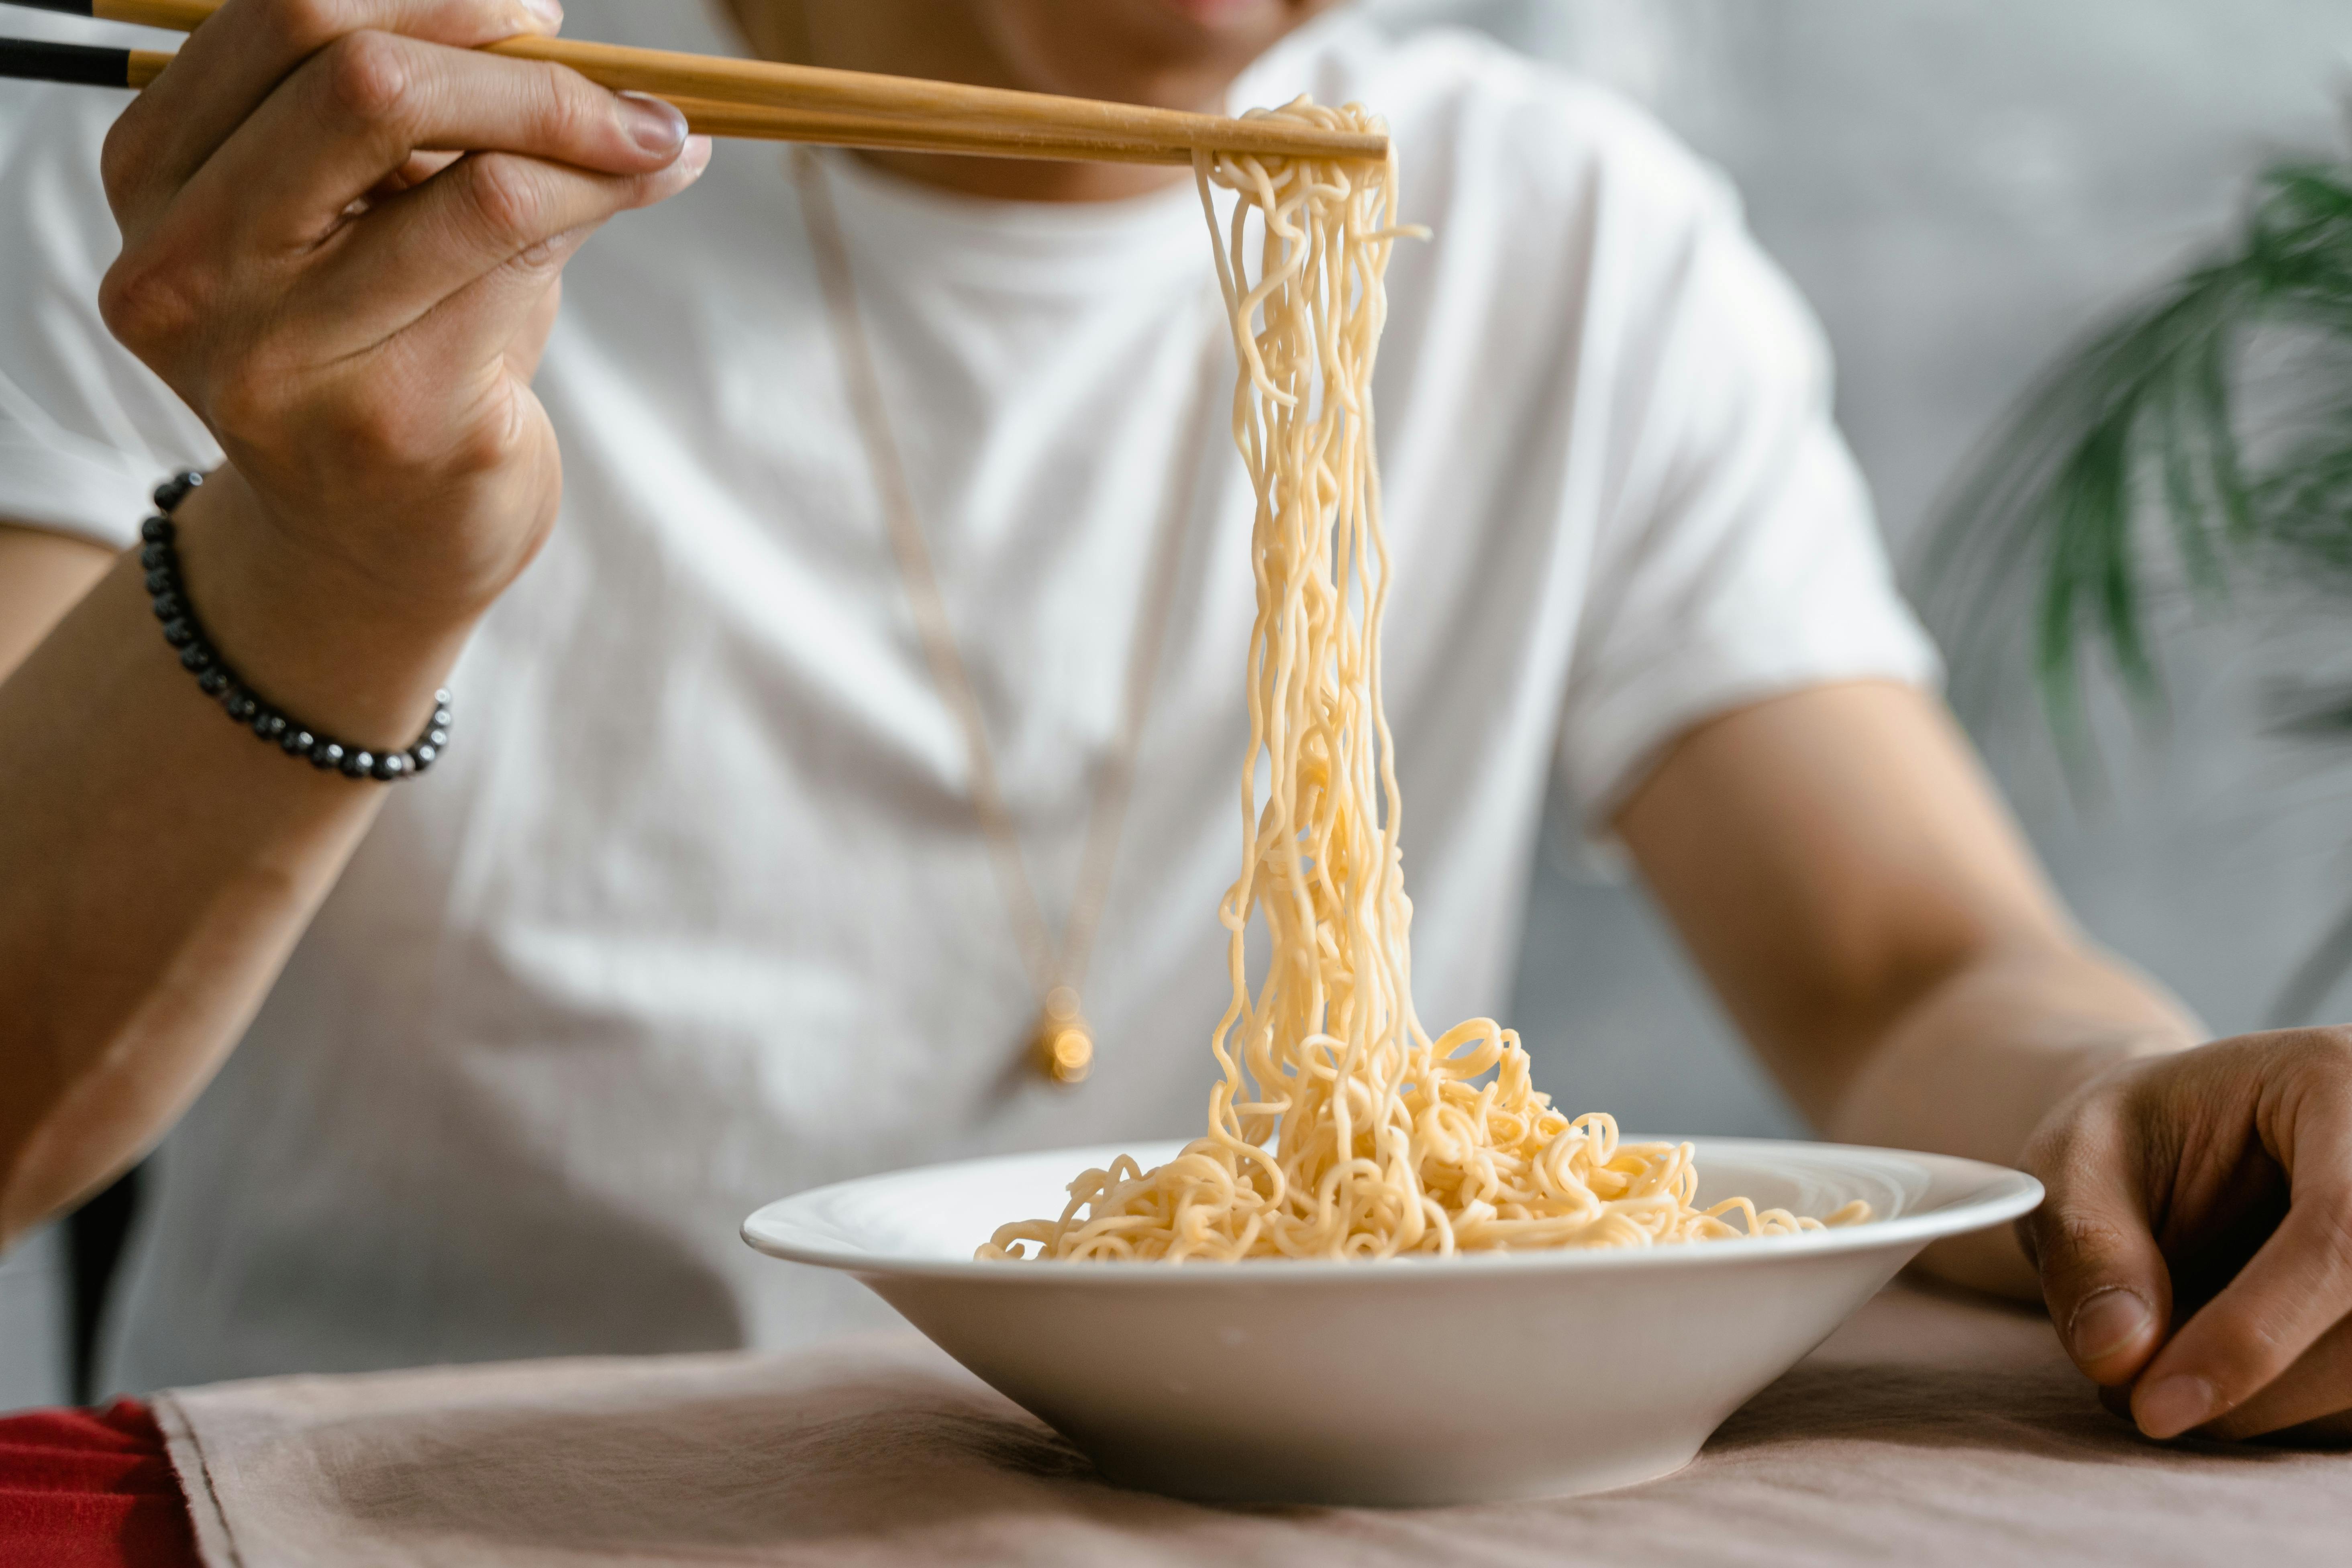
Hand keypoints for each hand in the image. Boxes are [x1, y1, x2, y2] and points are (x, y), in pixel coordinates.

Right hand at [95, 0, 708, 730]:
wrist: (382, 543)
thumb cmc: (387, 347)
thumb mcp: (370, 214)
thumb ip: (417, 118)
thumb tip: (539, 25)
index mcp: (152, 180)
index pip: (280, 23)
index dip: (431, 0)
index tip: (532, 15)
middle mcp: (185, 271)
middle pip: (365, 86)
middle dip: (522, 74)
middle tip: (625, 94)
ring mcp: (280, 358)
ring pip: (476, 182)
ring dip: (594, 146)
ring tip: (658, 144)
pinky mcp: (391, 421)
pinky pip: (525, 267)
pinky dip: (607, 205)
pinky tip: (654, 189)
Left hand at [2019, 1028, 2351, 1441]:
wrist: (2179, 1143)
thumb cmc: (2128, 1139)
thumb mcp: (2074, 1161)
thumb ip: (2089, 1244)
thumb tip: (2119, 1355)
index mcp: (2336, 1081)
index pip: (2337, 1227)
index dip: (2252, 1333)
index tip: (2158, 1405)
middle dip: (2248, 1382)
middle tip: (2136, 1394)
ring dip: (2267, 1404)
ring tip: (2167, 1369)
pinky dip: (2290, 1409)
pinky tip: (2227, 1375)